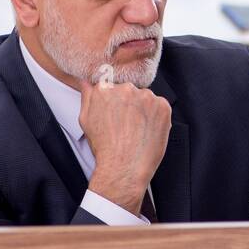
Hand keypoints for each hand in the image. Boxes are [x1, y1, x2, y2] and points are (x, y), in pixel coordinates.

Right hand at [78, 77, 171, 215]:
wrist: (124, 167)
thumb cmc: (104, 147)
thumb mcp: (86, 120)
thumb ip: (87, 96)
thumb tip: (87, 81)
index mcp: (105, 88)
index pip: (113, 86)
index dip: (116, 102)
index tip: (117, 115)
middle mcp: (126, 88)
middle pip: (130, 91)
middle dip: (130, 104)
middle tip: (127, 125)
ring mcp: (146, 96)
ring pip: (146, 98)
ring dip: (144, 109)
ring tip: (137, 130)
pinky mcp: (162, 105)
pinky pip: (160, 106)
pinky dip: (157, 116)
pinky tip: (148, 130)